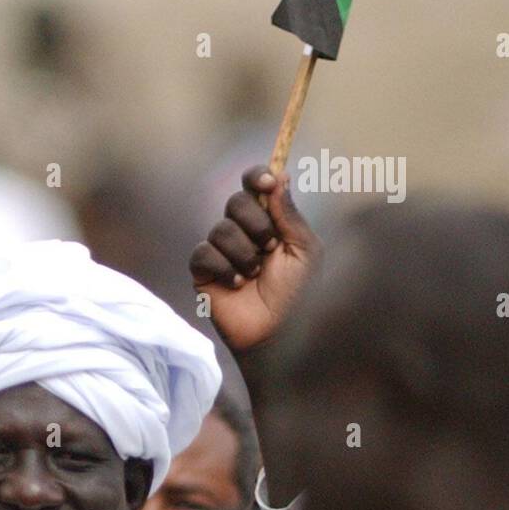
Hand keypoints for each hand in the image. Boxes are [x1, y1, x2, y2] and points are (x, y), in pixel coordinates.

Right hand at [189, 166, 320, 353]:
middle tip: (270, 249)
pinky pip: (203, 252)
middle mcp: (244, 232)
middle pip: (236, 201)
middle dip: (256, 224)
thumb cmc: (299, 295)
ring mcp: (222, 251)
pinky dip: (223, 268)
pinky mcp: (203, 272)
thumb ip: (289, 213)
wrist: (280, 333)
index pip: (256, 186)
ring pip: (220, 229)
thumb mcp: (305, 250)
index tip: (266, 182)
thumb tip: (280, 176)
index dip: (257, 177)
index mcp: (271, 222)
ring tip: (255, 276)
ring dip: (244, 254)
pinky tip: (237, 285)